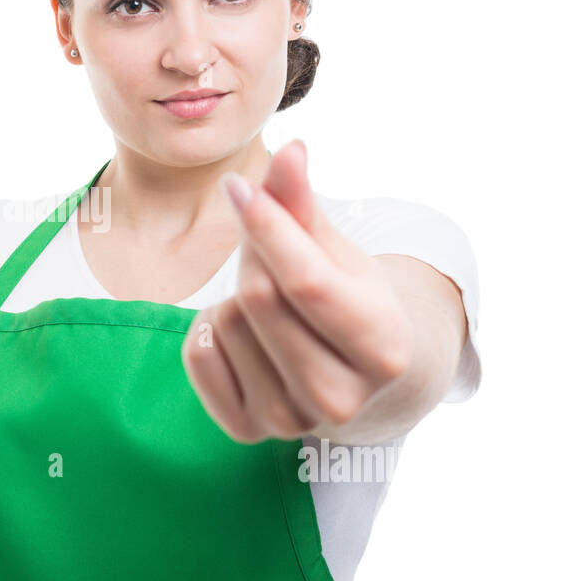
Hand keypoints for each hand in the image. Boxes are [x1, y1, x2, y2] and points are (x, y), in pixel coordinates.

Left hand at [182, 139, 413, 442]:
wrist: (349, 376)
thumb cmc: (345, 297)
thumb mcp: (335, 249)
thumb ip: (304, 204)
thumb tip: (292, 149)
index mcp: (383, 349)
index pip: (306, 282)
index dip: (267, 225)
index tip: (239, 185)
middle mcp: (341, 398)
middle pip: (258, 297)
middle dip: (254, 257)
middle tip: (268, 251)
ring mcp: (291, 422)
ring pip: (223, 321)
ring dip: (234, 298)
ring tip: (270, 310)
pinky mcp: (246, 432)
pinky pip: (197, 352)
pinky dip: (208, 330)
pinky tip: (244, 337)